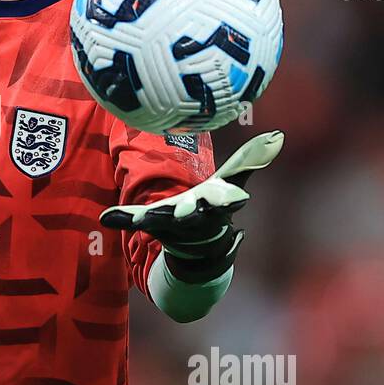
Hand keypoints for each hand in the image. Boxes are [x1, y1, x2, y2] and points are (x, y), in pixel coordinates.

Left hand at [100, 130, 283, 281]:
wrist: (199, 247)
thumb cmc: (215, 206)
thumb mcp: (232, 184)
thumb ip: (249, 161)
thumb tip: (276, 137)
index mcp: (216, 206)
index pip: (226, 203)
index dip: (232, 200)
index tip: (240, 199)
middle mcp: (195, 218)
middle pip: (193, 215)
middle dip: (190, 213)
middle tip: (187, 210)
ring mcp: (172, 224)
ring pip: (162, 221)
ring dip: (151, 218)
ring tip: (140, 217)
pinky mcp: (152, 225)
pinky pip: (135, 221)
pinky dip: (122, 218)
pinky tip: (106, 215)